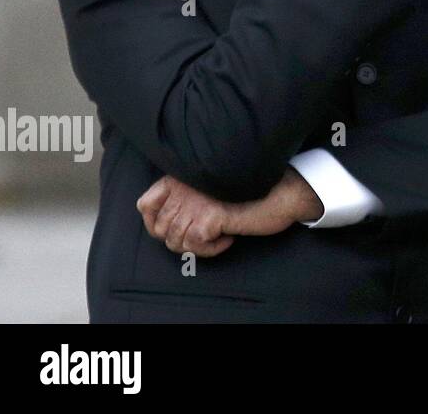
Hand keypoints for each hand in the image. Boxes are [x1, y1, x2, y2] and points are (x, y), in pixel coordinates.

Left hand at [136, 169, 323, 257]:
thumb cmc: (253, 189)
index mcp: (183, 177)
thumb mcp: (213, 187)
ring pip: (177, 240)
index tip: (171, 230)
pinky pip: (197, 245)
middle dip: (181, 240)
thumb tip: (166, 225)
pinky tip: (228, 238)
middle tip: (204, 237)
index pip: (145, 204)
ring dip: (198, 246)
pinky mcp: (209, 217)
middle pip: (161, 229)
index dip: (153, 223)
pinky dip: (211, 249)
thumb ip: (189, 196)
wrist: (283, 191)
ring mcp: (195, 203)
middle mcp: (185, 188)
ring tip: (218, 237)